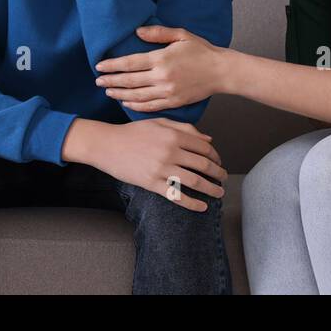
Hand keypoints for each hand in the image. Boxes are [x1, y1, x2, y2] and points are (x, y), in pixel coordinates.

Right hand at [72, 118, 227, 211]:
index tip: (219, 163)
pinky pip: (177, 196)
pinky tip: (202, 207)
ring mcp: (161, 169)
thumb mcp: (159, 123)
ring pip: (195, 182)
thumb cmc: (133, 132)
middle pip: (204, 165)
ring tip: (219, 193)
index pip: (204, 148)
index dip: (216, 157)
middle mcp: (171, 152)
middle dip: (218, 174)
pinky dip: (192, 203)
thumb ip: (185, 128)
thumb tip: (209, 140)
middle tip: (224, 179)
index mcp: (174, 135)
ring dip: (211, 189)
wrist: (107, 145)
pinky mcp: (152, 184)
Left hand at [95, 26, 224, 111]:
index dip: (112, 65)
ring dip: (120, 94)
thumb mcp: (181, 35)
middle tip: (98, 81)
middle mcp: (162, 77)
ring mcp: (167, 92)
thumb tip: (137, 32)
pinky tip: (126, 102)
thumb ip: (158, 33)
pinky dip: (135, 106)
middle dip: (111, 81)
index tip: (99, 66)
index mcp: (162, 59)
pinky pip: (150, 106)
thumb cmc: (202, 51)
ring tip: (108, 92)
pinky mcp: (174, 102)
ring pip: (137, 96)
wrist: (221, 72)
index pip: (130, 63)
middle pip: (129, 81)